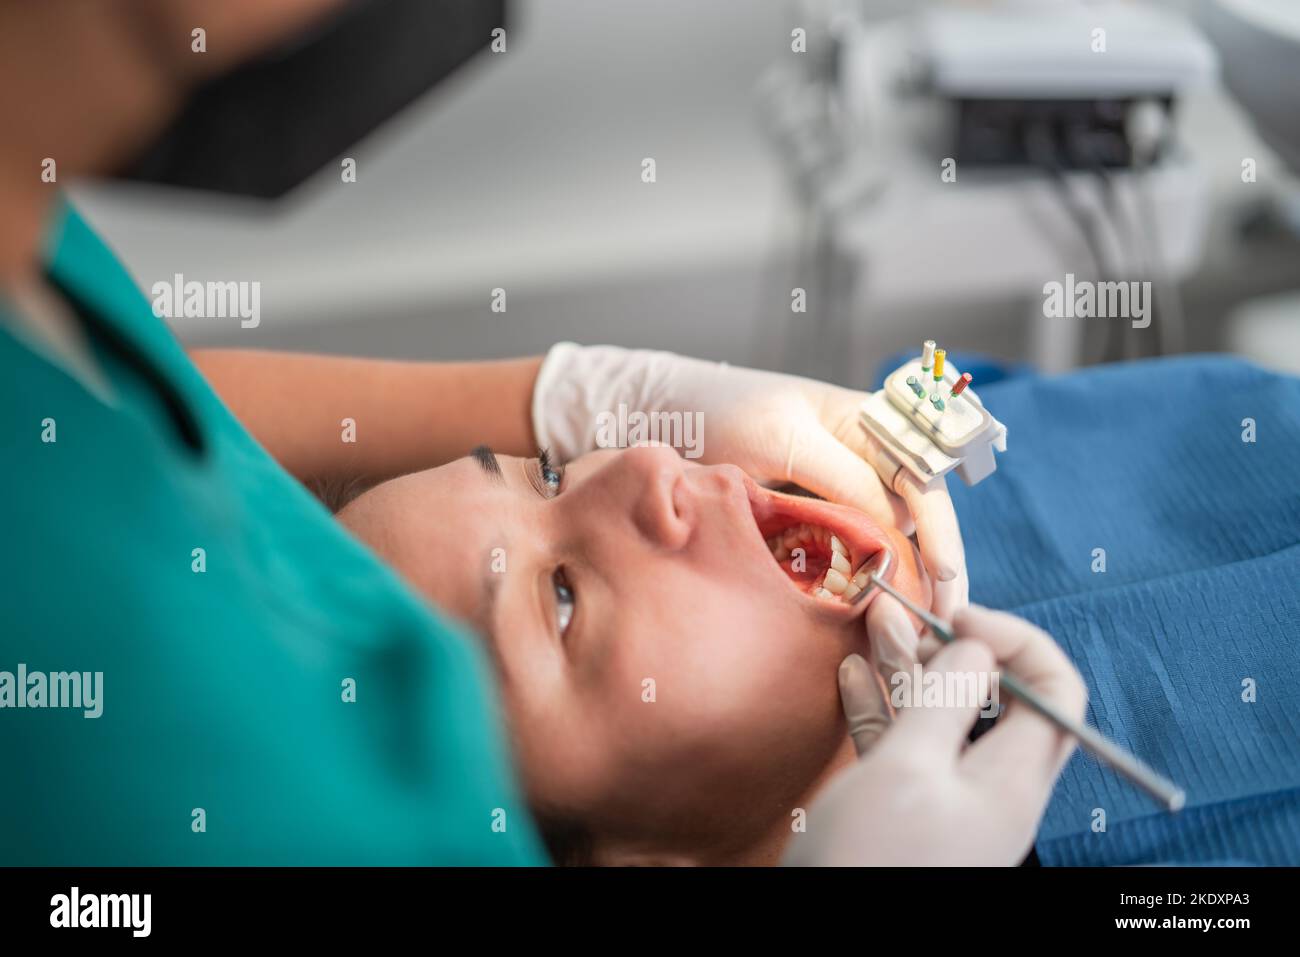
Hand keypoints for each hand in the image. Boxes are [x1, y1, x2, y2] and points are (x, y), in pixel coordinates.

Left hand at [531, 343, 967, 621]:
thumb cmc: (715, 411)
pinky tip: (878, 615)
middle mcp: (863, 449)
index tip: (941, 582)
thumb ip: (843, 478)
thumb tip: (899, 528)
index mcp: (865, 419)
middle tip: (944, 619)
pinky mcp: (810, 509)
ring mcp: (839, 480)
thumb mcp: (782, 441)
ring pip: (895, 533)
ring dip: (912, 579)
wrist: (654, 413)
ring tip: (919, 629)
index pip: (921, 482)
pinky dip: (872, 579)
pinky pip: (855, 544)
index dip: (937, 535)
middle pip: (922, 512)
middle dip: (939, 566)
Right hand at [783, 605, 1085, 866]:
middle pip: (995, 698)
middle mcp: (990, 788)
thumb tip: (977, 647)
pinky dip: (884, 707)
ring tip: (876, 628)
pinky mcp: (908, 811)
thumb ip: (946, 699)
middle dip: (954, 648)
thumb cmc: (869, 860)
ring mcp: (948, 800)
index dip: (1016, 641)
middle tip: (906, 619)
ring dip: (912, 670)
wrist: (826, 942)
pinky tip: (853, 679)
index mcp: (1012, 778)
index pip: (1055, 690)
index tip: (961, 618)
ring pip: (943, 717)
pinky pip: (906, 746)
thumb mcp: (908, 768)